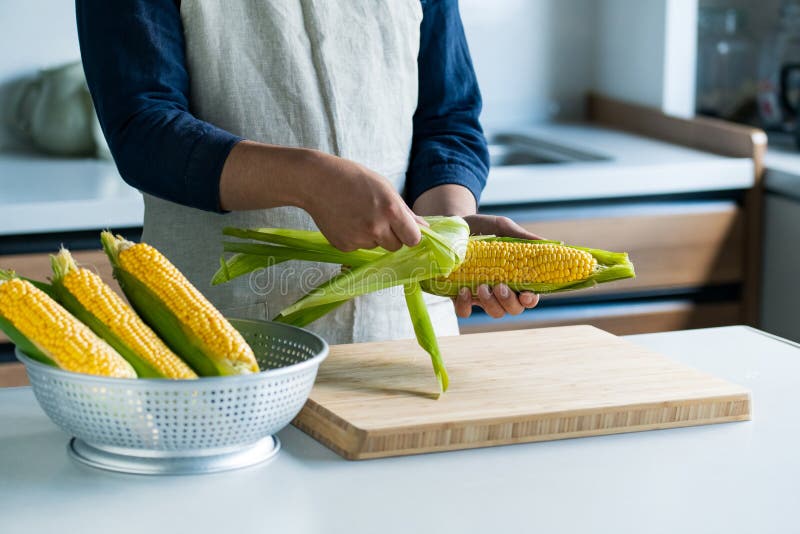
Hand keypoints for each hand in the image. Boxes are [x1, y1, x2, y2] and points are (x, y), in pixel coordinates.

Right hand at [219, 142, 424, 251]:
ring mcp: (359, 239)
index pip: (413, 239)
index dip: (410, 235)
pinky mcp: (344, 246)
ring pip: (376, 246)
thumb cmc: (353, 179)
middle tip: (377, 217)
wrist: (316, 181)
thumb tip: (424, 228)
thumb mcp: (384, 188)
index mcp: (391, 210)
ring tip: (357, 214)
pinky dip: (355, 237)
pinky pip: (359, 247)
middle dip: (392, 236)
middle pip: (395, 246)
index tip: (405, 229)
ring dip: (372, 236)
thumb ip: (405, 211)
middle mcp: (376, 228)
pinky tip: (346, 220)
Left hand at [453, 214, 541, 318]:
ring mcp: (481, 295)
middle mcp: (501, 289)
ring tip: (481, 286)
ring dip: (490, 303)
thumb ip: (522, 237)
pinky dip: (465, 305)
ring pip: (494, 312)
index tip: (526, 294)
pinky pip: (465, 312)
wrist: (452, 226)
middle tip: (499, 286)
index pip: (530, 296)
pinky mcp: (461, 297)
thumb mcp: (502, 227)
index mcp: (516, 275)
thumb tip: (546, 243)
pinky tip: (463, 290)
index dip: (530, 300)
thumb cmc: (482, 228)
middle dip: (508, 302)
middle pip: (514, 309)